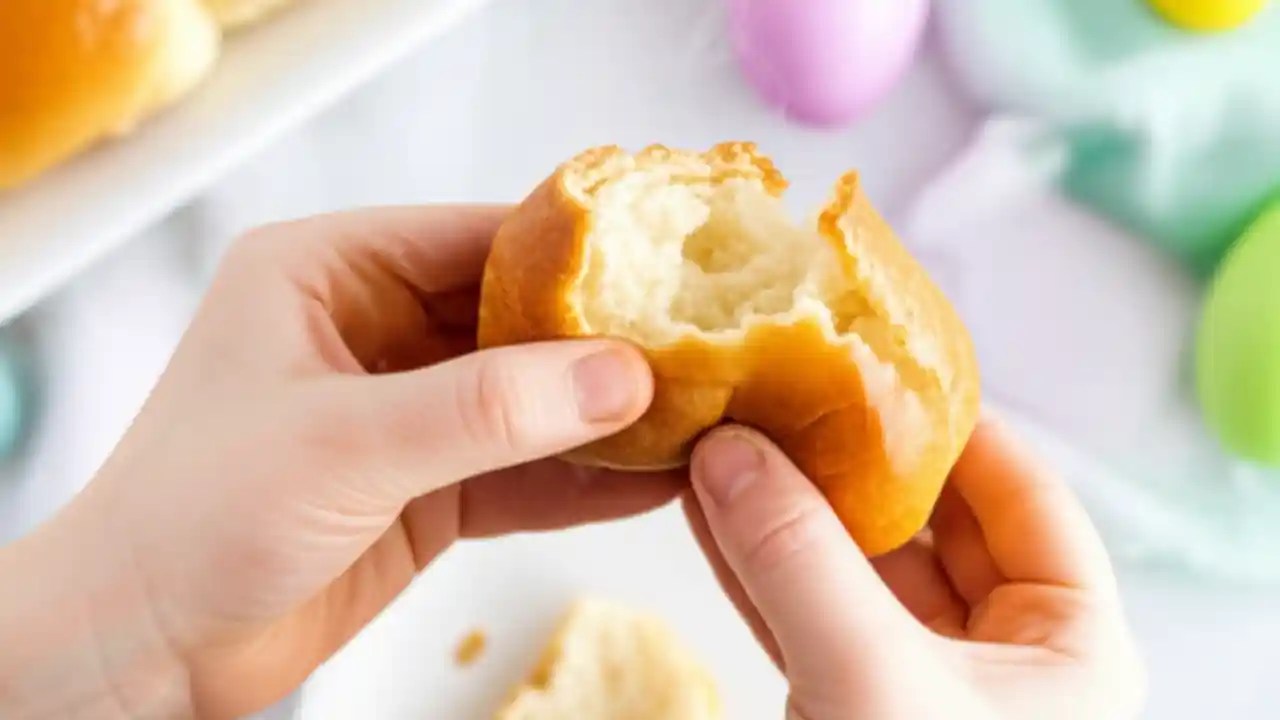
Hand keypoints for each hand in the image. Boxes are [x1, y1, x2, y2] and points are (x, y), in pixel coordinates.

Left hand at [0, 206, 677, 718]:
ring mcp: (404, 413)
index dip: (572, 253)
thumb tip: (619, 374)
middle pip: (516, 319)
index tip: (662, 270)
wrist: (145, 649)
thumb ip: (487, 407)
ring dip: (603, 415)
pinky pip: (520, 469)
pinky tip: (651, 481)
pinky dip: (580, 479)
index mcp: (329, 274)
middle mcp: (372, 331)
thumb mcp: (347, 444)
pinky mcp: (424, 486)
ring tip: (699, 415)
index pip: (475, 238)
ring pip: (528, 399)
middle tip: (701, 351)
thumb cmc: (195, 518)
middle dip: (602, 343)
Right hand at [684, 417, 1144, 719]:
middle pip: (930, 524)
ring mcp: (921, 687)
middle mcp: (1005, 658)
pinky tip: (708, 514)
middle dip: (847, 460)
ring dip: (787, 510)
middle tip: (779, 389)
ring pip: (855, 572)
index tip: (871, 360)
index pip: (1020, 491)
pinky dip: (759, 570)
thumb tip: (731, 450)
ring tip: (724, 437)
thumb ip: (803, 562)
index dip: (949, 418)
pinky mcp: (851, 712)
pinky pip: (809, 621)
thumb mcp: (876, 682)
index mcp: (1071, 641)